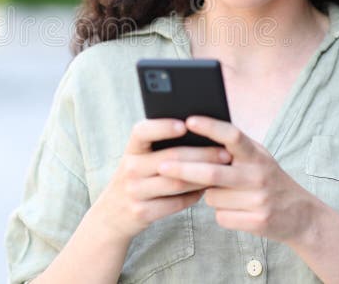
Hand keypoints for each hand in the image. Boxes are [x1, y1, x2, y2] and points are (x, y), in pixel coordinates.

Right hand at [91, 118, 232, 241]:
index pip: (142, 131)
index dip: (163, 126)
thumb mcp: (139, 160)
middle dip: (202, 154)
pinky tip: (206, 190)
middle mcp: (130, 168)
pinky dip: (193, 196)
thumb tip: (201, 135)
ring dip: (203, 177)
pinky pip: (175, 203)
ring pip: (177, 183)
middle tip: (225, 153)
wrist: (112, 215)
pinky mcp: (142, 212)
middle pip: (170, 158)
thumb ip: (159, 148)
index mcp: (131, 150)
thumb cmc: (137, 179)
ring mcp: (134, 192)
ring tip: (222, 171)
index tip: (185, 124)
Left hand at [156, 116, 319, 243]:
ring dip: (207, 195)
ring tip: (224, 192)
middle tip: (160, 165)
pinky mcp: (257, 222)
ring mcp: (260, 199)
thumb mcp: (258, 157)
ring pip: (212, 197)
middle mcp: (260, 174)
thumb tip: (194, 132)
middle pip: (212, 171)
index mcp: (257, 154)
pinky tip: (235, 209)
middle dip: (183, 169)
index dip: (210, 127)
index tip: (188, 120)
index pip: (232, 135)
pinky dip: (220, 212)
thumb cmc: (268, 179)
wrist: (301, 216)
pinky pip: (221, 216)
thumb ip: (234, 148)